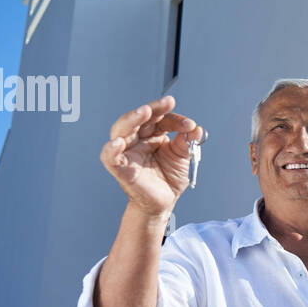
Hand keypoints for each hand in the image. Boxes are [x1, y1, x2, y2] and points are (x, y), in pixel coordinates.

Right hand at [100, 96, 203, 216]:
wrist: (165, 202)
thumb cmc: (169, 178)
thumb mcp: (183, 157)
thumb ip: (188, 142)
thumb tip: (197, 129)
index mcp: (152, 134)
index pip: (160, 119)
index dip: (174, 118)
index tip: (189, 124)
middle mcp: (137, 140)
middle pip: (138, 118)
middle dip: (152, 109)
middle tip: (166, 103)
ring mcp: (127, 152)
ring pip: (121, 130)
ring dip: (132, 119)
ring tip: (144, 112)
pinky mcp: (120, 168)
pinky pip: (110, 158)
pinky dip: (111, 150)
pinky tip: (118, 143)